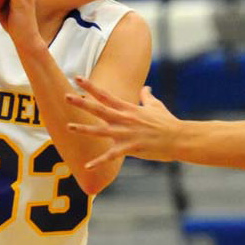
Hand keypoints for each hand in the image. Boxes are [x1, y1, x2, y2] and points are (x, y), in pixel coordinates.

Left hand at [66, 78, 180, 166]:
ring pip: (100, 131)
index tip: (77, 78)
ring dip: (84, 129)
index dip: (91, 86)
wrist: (178, 138)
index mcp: (128, 109)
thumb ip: (147, 97)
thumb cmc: (167, 122)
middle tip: (66, 96)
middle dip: (82, 103)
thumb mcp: (156, 106)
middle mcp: (124, 119)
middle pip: (99, 109)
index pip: (106, 95)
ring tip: (69, 127)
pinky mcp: (130, 148)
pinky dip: (99, 162)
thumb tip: (145, 88)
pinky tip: (87, 166)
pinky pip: (111, 156)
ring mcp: (126, 133)